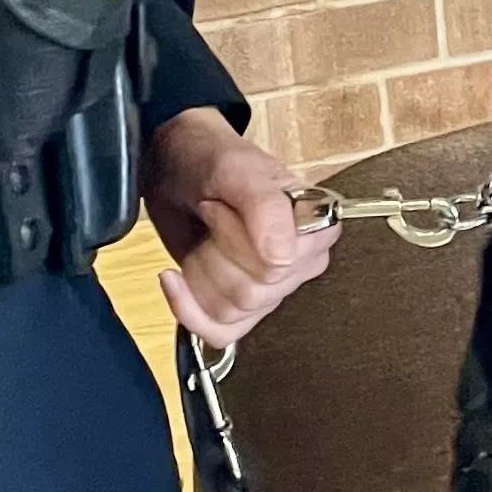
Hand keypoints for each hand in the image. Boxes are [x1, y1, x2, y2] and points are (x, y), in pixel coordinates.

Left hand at [143, 106, 338, 348]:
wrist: (178, 167)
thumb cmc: (211, 159)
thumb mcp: (237, 169)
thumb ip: (265, 207)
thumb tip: (282, 258)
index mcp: (317, 228)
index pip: (278, 267)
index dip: (238, 240)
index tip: (223, 207)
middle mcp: (302, 262)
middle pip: (253, 293)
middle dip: (214, 253)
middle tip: (211, 215)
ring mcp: (272, 288)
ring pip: (232, 311)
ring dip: (199, 273)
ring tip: (202, 236)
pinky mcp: (241, 305)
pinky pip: (220, 333)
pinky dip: (188, 309)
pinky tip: (174, 279)